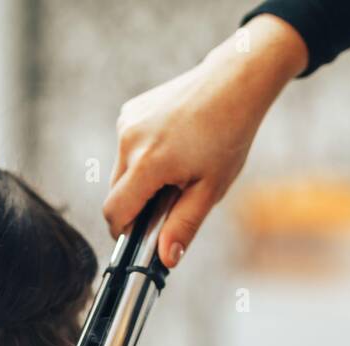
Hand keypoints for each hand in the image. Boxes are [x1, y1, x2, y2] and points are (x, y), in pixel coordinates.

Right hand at [103, 14, 309, 266]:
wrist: (234, 82)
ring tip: (177, 170)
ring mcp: (126, 122)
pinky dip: (142, 157)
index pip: (115, 212)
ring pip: (121, 171)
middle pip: (116, 193)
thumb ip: (183, 225)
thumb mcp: (210, 188)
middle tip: (171, 202)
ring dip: (140, 181)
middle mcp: (129, 140)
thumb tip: (166, 260)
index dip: (124, 233)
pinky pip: (127, 148)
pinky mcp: (129, 111)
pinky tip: (172, 147)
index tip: (142, 238)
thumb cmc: (228, 135)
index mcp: (148, 163)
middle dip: (137, 206)